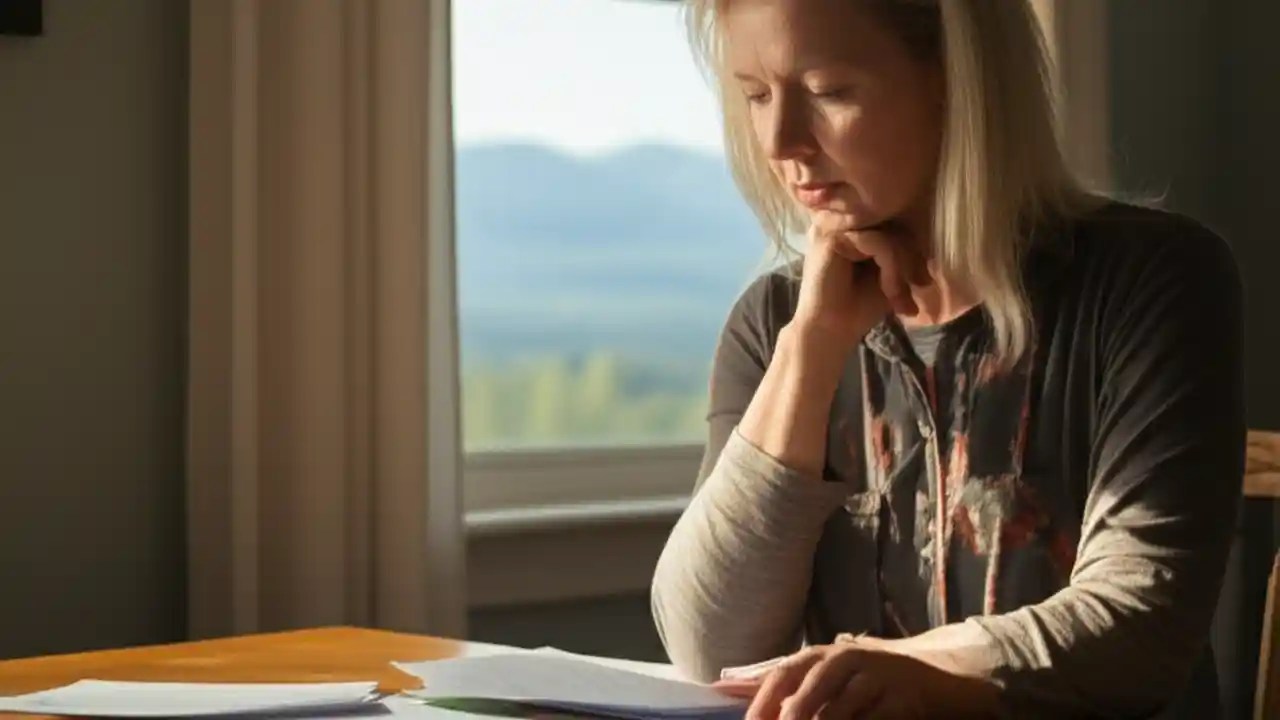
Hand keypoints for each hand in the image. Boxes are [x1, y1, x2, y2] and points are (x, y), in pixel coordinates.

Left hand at [717, 643, 997, 719]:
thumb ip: (783, 685)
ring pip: (837, 716)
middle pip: (807, 700)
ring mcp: (875, 679)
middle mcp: (845, 660)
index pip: (781, 677)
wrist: (933, 677)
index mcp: (820, 655)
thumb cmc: (864, 681)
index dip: (762, 705)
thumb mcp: (825, 676)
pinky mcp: (901, 701)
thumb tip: (725, 689)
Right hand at [790, 211, 927, 350]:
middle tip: (919, 285)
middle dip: (911, 257)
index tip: (922, 280)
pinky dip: (891, 268)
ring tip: (900, 296)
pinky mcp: (832, 238)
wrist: (829, 332)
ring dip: (902, 266)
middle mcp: (841, 218)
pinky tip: (889, 291)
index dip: (912, 247)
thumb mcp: (889, 273)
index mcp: (852, 224)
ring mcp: (834, 225)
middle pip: (893, 224)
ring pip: (888, 233)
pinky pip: (877, 242)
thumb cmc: (857, 305)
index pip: (893, 220)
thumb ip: (901, 250)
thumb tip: (932, 232)